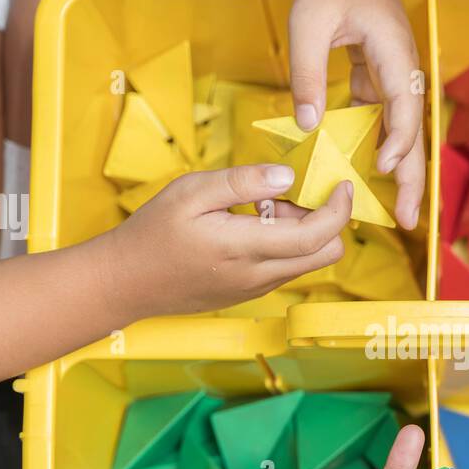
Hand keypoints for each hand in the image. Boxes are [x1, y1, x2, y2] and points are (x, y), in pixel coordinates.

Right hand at [103, 165, 352, 318]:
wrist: (125, 282)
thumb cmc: (153, 232)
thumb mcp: (192, 192)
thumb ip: (243, 182)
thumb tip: (287, 175)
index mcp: (247, 249)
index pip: (317, 236)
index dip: (339, 209)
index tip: (342, 183)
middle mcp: (259, 276)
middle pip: (326, 254)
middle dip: (325, 220)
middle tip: (292, 193)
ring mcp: (256, 289)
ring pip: (307, 262)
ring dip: (301, 232)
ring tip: (259, 207)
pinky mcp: (249, 293)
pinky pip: (285, 269)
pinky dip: (284, 244)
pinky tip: (251, 225)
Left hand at [288, 0, 425, 228]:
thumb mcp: (310, 23)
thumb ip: (307, 74)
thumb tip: (307, 126)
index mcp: (396, 53)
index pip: (404, 105)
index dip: (397, 139)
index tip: (382, 167)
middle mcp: (404, 71)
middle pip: (414, 132)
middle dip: (412, 178)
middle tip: (408, 220)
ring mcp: (394, 80)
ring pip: (403, 134)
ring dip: (400, 173)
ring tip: (397, 213)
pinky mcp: (380, 84)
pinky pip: (384, 125)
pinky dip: (380, 153)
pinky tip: (370, 181)